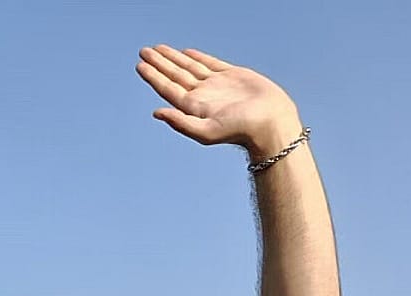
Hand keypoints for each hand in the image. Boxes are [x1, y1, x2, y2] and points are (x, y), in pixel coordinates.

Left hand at [136, 45, 300, 159]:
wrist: (270, 121)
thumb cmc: (240, 130)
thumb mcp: (206, 131)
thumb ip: (180, 123)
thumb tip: (156, 113)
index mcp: (193, 107)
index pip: (167, 88)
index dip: (153, 76)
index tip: (140, 64)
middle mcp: (202, 95)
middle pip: (174, 75)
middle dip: (159, 63)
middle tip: (144, 51)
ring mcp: (216, 85)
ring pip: (189, 67)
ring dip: (173, 58)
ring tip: (158, 48)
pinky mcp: (233, 76)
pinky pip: (210, 63)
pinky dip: (197, 57)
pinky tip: (187, 53)